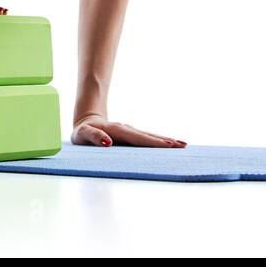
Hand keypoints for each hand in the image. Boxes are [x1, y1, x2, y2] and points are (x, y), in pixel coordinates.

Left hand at [71, 114, 186, 147]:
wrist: (86, 121)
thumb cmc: (83, 131)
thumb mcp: (82, 134)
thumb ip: (93, 137)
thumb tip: (107, 142)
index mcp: (117, 130)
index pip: (137, 138)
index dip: (152, 142)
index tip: (168, 145)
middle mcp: (127, 129)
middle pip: (149, 136)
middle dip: (166, 141)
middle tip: (183, 146)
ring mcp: (131, 131)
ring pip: (151, 136)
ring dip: (166, 140)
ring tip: (183, 145)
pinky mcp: (132, 135)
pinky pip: (148, 139)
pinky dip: (160, 141)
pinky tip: (171, 145)